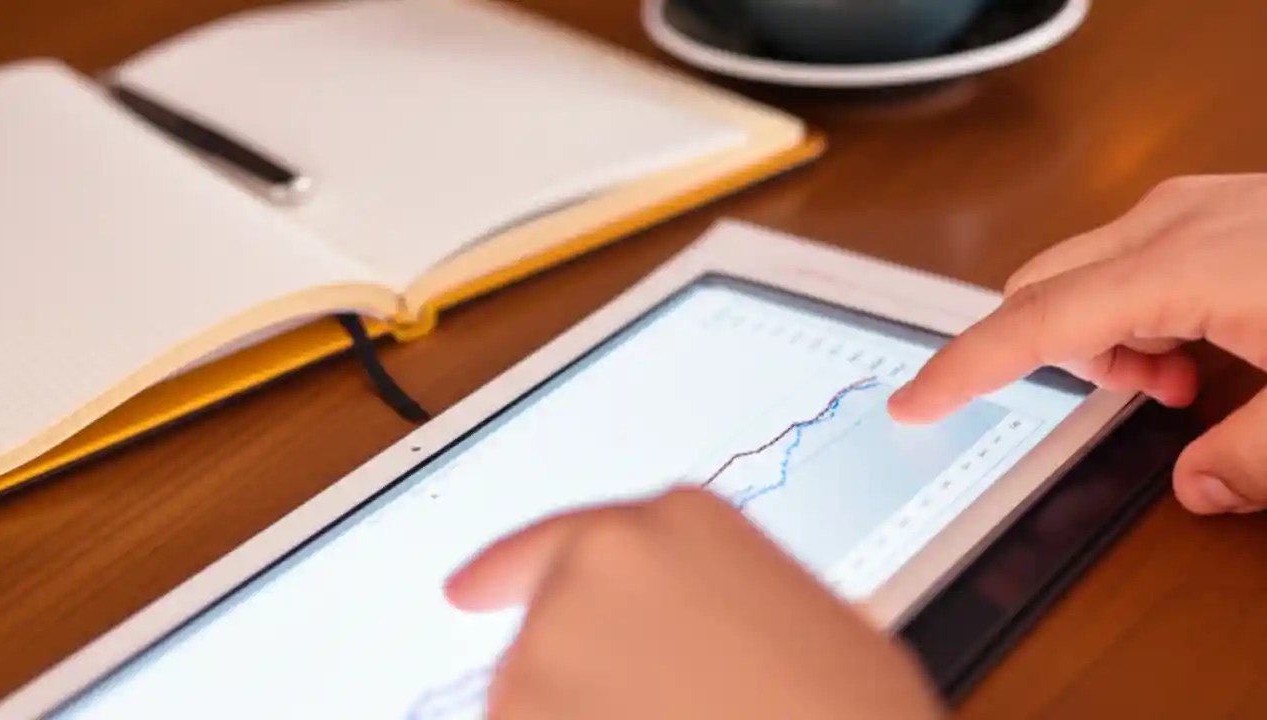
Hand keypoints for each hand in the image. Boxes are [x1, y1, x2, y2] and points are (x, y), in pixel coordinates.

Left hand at [444, 487, 943, 719]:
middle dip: (589, 669)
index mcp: (683, 517)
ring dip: (578, 711)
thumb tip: (669, 631)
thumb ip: (708, 595)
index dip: (511, 567)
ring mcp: (558, 630)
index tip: (468, 587)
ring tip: (675, 718)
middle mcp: (609, 554)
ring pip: (535, 688)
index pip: (573, 535)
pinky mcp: (524, 702)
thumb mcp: (792, 614)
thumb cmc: (847, 707)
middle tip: (656, 703)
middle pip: (555, 619)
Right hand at [887, 173, 1266, 514]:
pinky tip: (1206, 339)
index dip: (966, 368)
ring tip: (1185, 376)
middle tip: (1135, 397)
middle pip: (1041, 293)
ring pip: (1082, 280)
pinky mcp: (1209, 211)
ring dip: (1103, 341)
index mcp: (1181, 264)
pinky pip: (1127, 264)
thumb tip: (1196, 487)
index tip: (914, 402)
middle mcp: (1167, 223)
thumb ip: (1251, 458)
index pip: (1037, 324)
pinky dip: (1137, 315)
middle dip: (1058, 360)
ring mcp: (1187, 208)